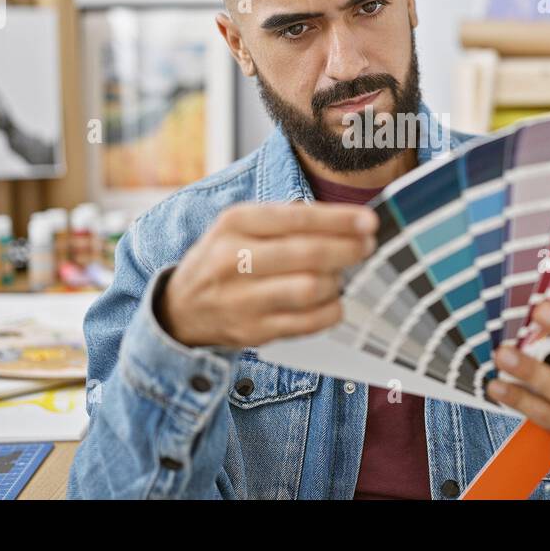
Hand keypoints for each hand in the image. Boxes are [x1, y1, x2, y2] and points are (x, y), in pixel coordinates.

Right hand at [160, 202, 377, 347]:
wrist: (180, 309)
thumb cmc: (222, 258)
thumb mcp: (239, 225)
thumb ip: (286, 218)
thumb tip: (345, 221)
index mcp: (234, 223)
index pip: (296, 218)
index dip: (339, 220)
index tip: (369, 221)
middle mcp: (233, 259)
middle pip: (306, 254)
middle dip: (346, 249)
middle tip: (367, 246)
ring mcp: (241, 299)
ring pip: (308, 289)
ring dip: (336, 282)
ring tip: (342, 275)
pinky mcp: (252, 332)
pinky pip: (306, 323)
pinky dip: (330, 312)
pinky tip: (334, 302)